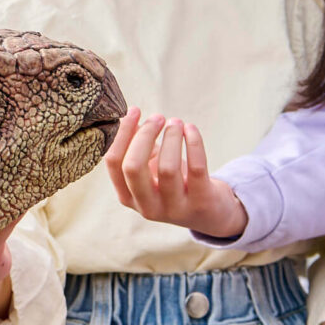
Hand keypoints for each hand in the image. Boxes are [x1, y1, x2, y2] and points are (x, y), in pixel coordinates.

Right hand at [103, 109, 247, 239]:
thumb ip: (138, 146)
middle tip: (158, 117)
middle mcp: (147, 207)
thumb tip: (130, 115)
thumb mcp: (151, 168)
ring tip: (176, 122)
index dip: (122, 133)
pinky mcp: (201, 202)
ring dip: (171, 137)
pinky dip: (193, 142)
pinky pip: (196, 168)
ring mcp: (174, 208)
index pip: (114, 163)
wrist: (210, 213)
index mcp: (128, 197)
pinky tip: (191, 129)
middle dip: (145, 135)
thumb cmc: (175, 184)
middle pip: (134, 167)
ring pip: (167, 168)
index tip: (135, 111)